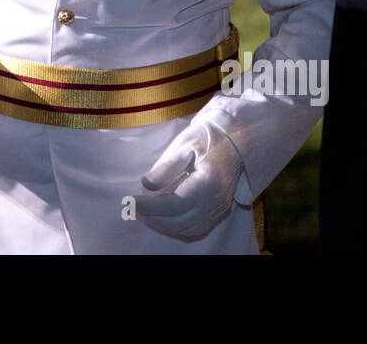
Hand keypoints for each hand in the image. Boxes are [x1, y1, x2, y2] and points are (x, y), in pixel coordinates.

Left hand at [133, 121, 244, 240]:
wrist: (236, 142)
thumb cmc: (208, 139)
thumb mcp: (185, 145)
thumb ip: (166, 167)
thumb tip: (146, 186)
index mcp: (208, 182)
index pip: (175, 203)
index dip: (151, 206)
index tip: (131, 201)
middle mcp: (216, 200)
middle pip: (181, 221)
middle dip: (154, 218)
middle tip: (133, 208)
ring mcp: (219, 208)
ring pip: (189, 228)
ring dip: (164, 225)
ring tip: (144, 213)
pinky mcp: (219, 211)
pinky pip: (197, 228)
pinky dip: (177, 227)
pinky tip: (163, 218)